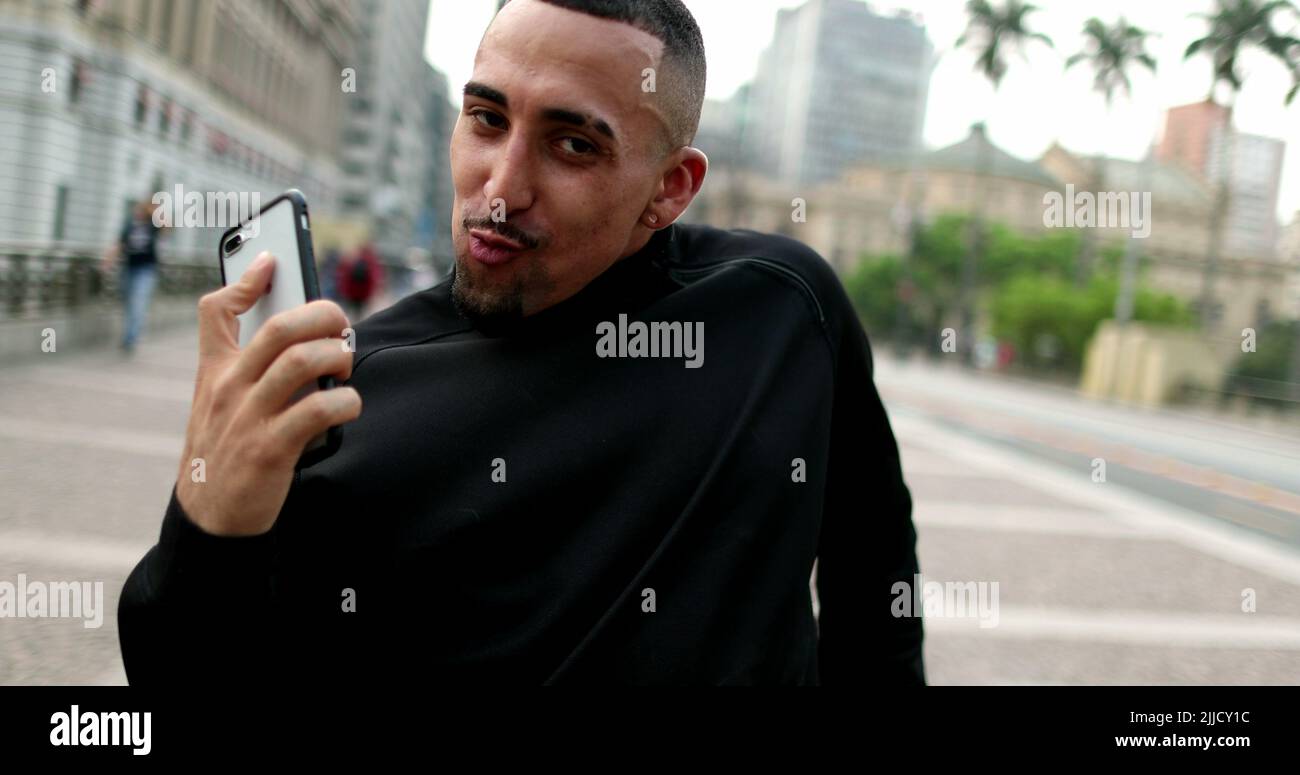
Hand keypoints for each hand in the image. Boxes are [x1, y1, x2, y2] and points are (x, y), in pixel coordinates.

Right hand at [175, 252, 361, 535]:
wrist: (208, 520)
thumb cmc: (226, 455)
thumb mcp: (218, 407)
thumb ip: (248, 372)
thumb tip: (301, 341)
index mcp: (213, 374)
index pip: (214, 311)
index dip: (244, 279)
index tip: (270, 262)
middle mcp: (228, 388)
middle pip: (278, 327)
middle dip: (323, 316)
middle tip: (342, 331)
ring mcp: (248, 417)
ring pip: (300, 361)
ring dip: (336, 358)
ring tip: (345, 370)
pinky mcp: (270, 449)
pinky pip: (316, 410)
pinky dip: (344, 403)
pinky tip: (348, 406)